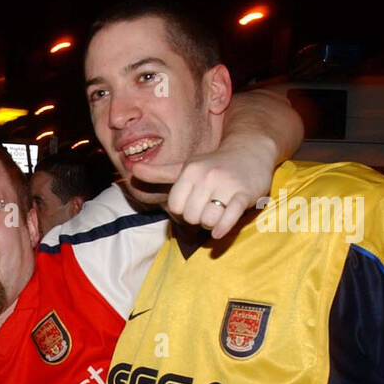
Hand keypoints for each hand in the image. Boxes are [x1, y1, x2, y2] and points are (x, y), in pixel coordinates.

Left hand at [130, 137, 275, 238]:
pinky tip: (219, 232)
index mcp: (190, 171)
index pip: (175, 207)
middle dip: (197, 218)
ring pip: (208, 220)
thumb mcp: (185, 167)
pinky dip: (222, 229)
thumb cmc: (212, 164)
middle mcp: (207, 176)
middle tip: (207, 207)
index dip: (182, 210)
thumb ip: (159, 174)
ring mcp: (227, 185)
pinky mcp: (245, 195)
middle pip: (191, 216)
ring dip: (211, 222)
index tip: (192, 203)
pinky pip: (229, 218)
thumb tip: (133, 172)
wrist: (251, 151)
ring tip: (218, 211)